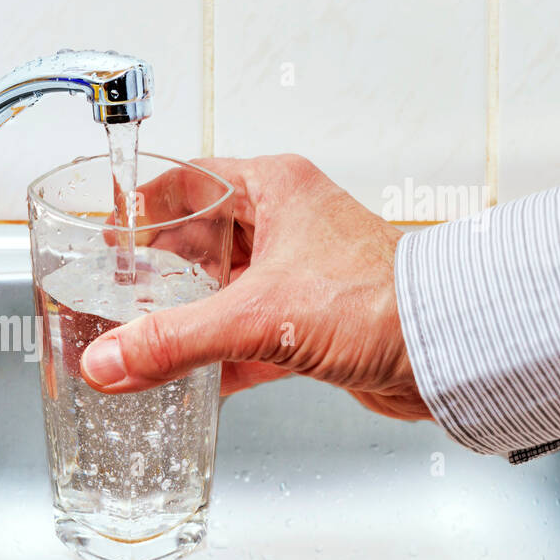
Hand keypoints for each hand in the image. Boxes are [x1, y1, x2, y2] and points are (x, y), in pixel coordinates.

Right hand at [80, 154, 431, 421]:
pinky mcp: (312, 324)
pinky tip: (190, 379)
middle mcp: (288, 226)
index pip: (189, 180)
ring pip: (223, 289)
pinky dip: (218, 357)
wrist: (452, 350)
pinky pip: (248, 336)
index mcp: (276, 190)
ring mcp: (299, 275)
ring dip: (186, 314)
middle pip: (201, 236)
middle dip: (157, 265)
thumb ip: (175, 340)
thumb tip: (107, 359)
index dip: (144, 203)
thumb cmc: (385, 299)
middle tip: (115, 287)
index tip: (108, 229)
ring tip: (142, 333)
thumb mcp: (259, 315)